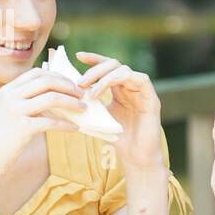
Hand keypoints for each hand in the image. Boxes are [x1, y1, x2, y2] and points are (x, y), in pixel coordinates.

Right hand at [0, 67, 85, 179]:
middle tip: (82, 94)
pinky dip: (66, 125)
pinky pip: (51, 122)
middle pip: (46, 81)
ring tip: (83, 108)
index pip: (37, 73)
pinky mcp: (22, 128)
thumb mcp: (10, 112)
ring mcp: (15, 111)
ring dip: (71, 102)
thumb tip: (55, 95)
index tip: (71, 84)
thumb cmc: (2, 137)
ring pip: (51, 98)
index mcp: (8, 90)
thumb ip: (26, 101)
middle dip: (68, 85)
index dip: (57, 75)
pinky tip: (75, 129)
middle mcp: (10, 96)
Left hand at [74, 50, 164, 168]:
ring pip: (123, 69)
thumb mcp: (96, 116)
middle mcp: (132, 86)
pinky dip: (115, 82)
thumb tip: (63, 91)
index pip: (107, 66)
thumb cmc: (116, 139)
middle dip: (94, 70)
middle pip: (114, 64)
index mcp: (121, 88)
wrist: (136, 158)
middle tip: (79, 83)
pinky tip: (100, 93)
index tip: (77, 55)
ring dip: (102, 77)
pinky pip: (138, 78)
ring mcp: (143, 91)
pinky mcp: (152, 98)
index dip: (94, 59)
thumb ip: (87, 102)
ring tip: (88, 92)